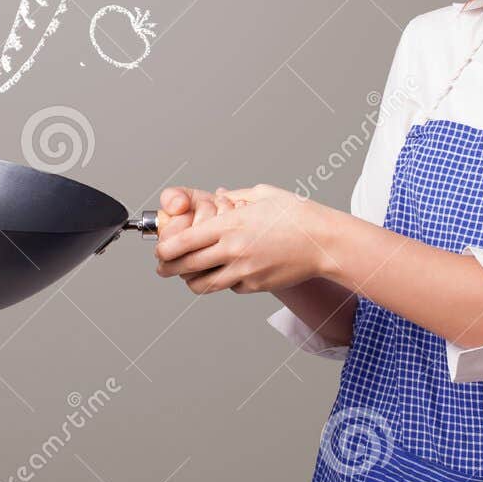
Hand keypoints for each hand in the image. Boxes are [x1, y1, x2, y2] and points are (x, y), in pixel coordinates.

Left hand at [155, 184, 329, 294]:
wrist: (323, 242)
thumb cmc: (297, 215)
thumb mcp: (263, 195)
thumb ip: (235, 196)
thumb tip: (218, 196)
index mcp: (230, 226)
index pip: (184, 242)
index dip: (165, 249)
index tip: (159, 250)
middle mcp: (233, 251)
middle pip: (186, 267)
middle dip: (167, 268)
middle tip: (161, 267)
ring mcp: (243, 271)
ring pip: (203, 284)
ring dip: (189, 281)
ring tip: (185, 276)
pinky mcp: (254, 285)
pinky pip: (229, 286)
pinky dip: (222, 281)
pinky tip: (224, 271)